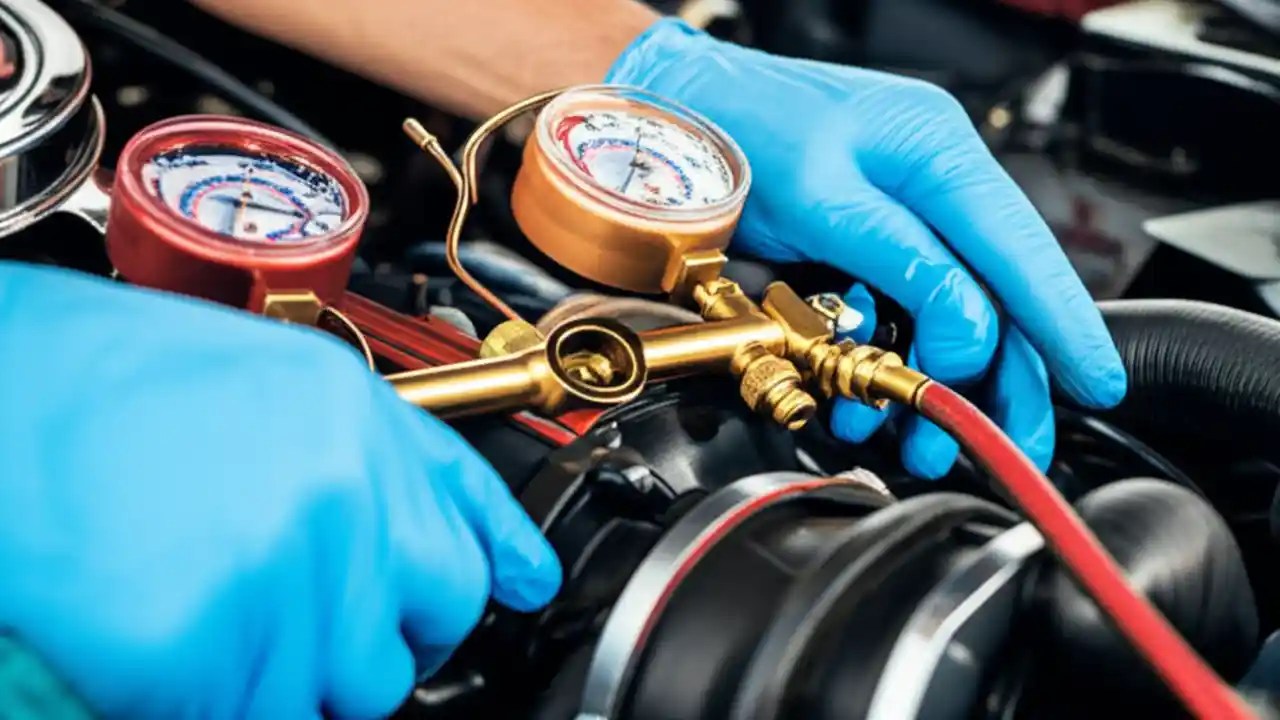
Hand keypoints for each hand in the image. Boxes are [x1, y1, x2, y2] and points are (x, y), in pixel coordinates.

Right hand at [0, 263, 560, 718]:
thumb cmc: (94, 379)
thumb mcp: (264, 378)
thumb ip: (361, 452)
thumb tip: (431, 525)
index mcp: (359, 426)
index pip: (475, 526)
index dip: (489, 564)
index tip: (518, 583)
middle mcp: (346, 504)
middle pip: (433, 619)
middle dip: (385, 631)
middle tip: (313, 617)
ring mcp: (288, 585)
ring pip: (352, 690)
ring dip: (301, 678)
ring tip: (221, 617)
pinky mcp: (211, 659)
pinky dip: (227, 701)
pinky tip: (180, 653)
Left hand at [608, 19, 1126, 477]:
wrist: (662, 129)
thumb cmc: (731, 130)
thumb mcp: (823, 198)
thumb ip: (905, 264)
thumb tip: (967, 331)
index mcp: (937, 155)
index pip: (1022, 252)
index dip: (1062, 326)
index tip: (1094, 384)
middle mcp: (929, 184)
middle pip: (995, 294)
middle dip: (999, 380)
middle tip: (1005, 444)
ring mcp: (896, 214)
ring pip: (946, 313)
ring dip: (934, 382)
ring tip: (913, 436)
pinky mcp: (861, 244)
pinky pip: (899, 311)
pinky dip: (889, 360)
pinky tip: (867, 396)